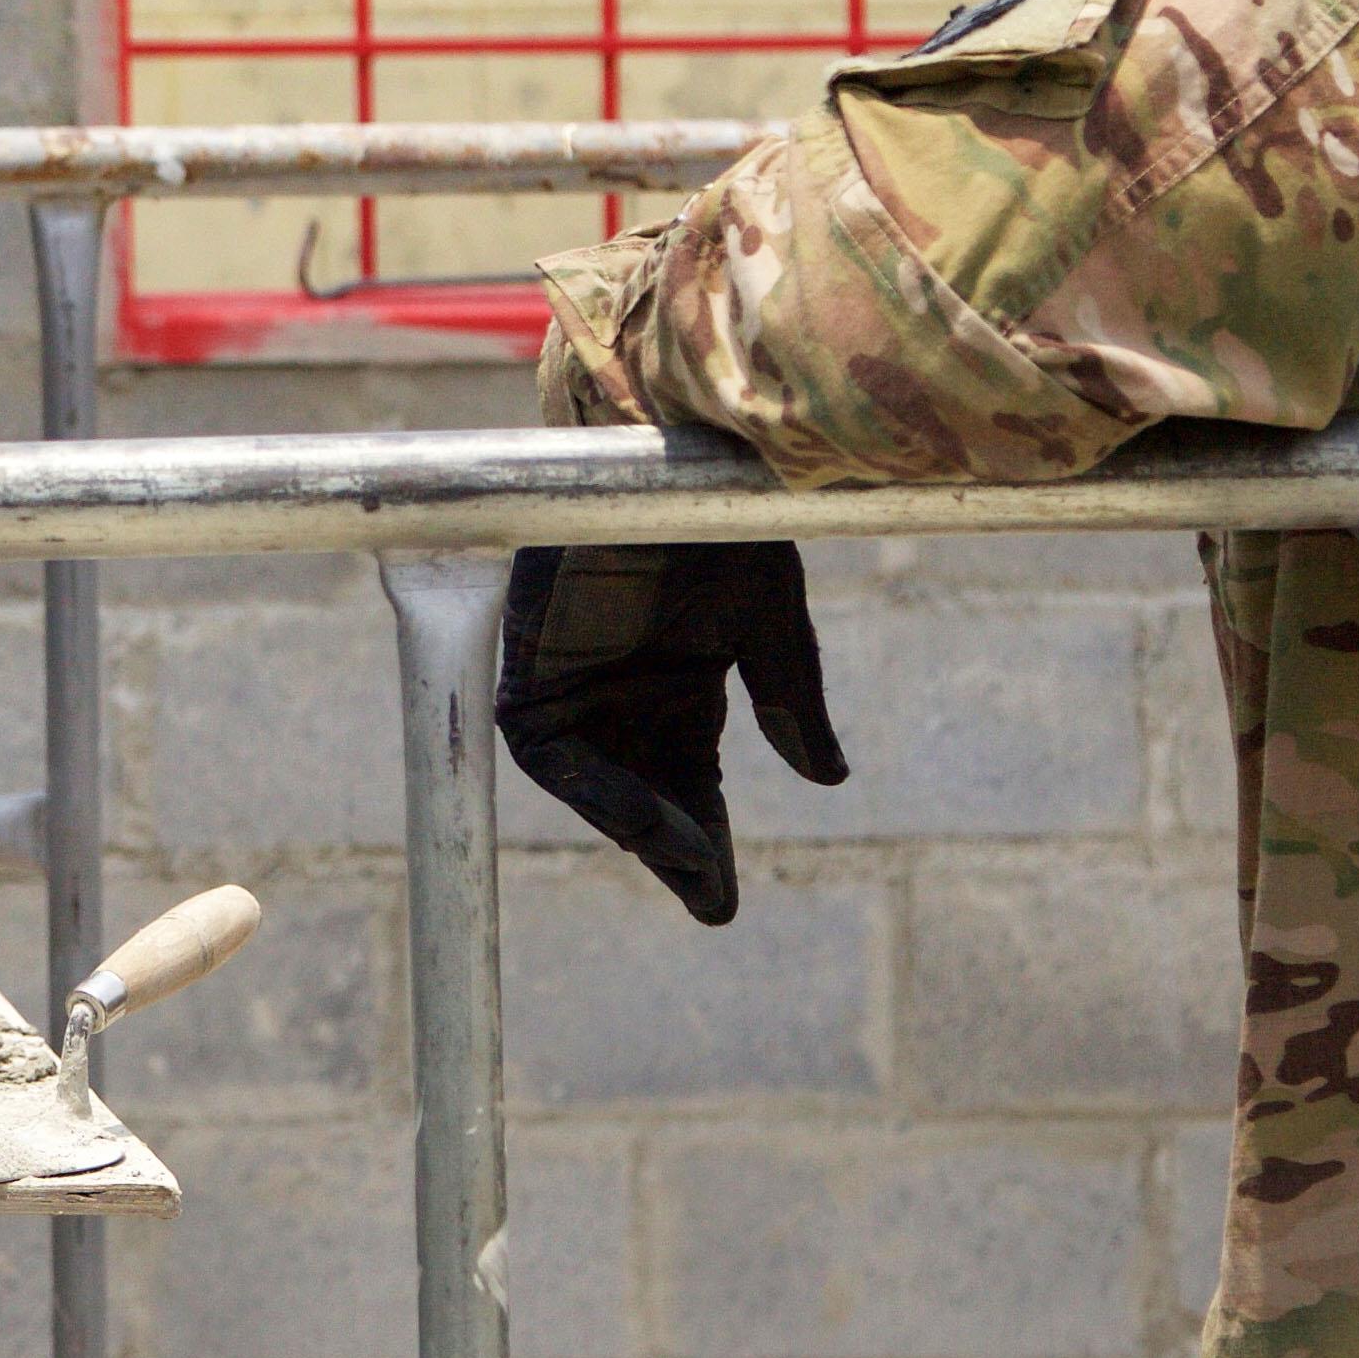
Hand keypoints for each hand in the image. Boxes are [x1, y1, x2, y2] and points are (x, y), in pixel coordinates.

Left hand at [493, 544, 849, 924]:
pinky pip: (550, 751)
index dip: (705, 844)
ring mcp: (574, 682)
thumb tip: (829, 778)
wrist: (667, 454)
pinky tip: (641, 813)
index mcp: (678, 686)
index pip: (688, 786)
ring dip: (636, 826)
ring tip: (687, 860)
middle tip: (710, 898)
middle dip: (673, 851)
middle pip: (643, 796)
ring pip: (597, 783)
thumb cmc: (718, 525)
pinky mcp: (529, 668)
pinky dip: (593, 785)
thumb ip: (789, 699)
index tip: (722, 903)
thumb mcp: (770, 623)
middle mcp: (622, 693)